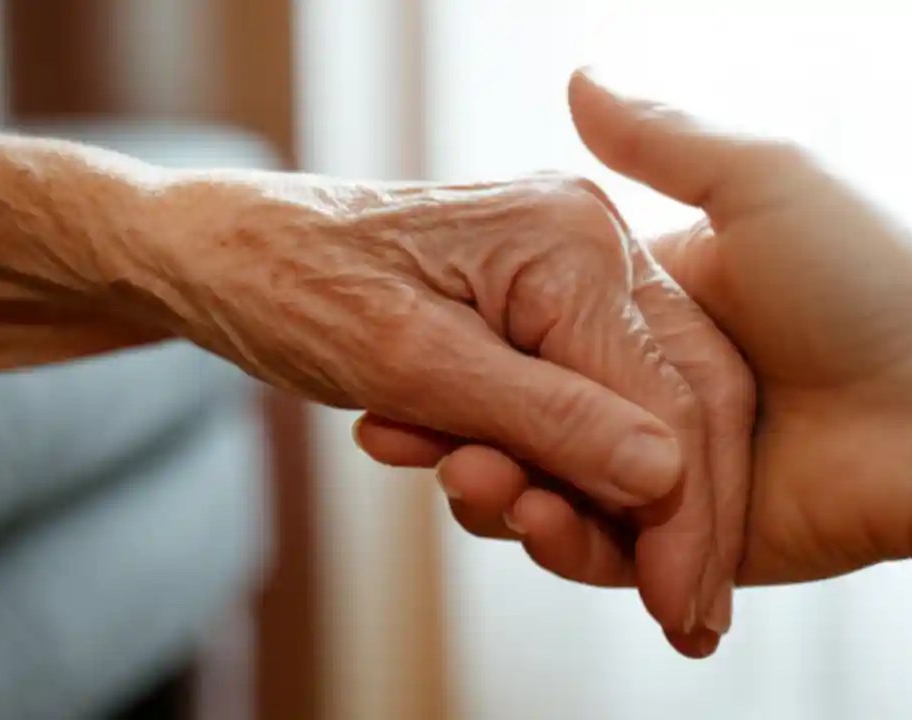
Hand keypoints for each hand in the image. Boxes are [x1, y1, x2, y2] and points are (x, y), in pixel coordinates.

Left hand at [137, 169, 750, 646]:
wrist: (225, 256)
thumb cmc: (293, 289)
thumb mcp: (413, 366)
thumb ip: (547, 420)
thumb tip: (664, 479)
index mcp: (572, 243)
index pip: (669, 398)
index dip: (684, 517)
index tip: (686, 614)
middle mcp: (593, 243)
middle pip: (683, 399)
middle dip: (677, 516)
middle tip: (686, 622)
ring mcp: (575, 271)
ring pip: (639, 408)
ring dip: (588, 491)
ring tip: (519, 525)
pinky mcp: (549, 302)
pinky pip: (586, 397)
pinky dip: (550, 460)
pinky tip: (487, 488)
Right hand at [363, 69, 911, 596]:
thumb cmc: (865, 285)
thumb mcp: (765, 183)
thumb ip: (666, 141)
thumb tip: (576, 74)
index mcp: (666, 316)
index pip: (545, 335)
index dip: (479, 344)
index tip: (416, 341)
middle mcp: (658, 397)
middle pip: (536, 419)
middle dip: (471, 427)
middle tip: (402, 433)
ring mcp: (673, 476)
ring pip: (556, 489)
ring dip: (501, 489)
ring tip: (465, 475)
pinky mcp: (691, 548)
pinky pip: (606, 555)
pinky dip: (560, 542)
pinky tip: (528, 517)